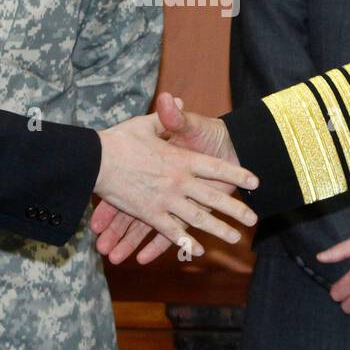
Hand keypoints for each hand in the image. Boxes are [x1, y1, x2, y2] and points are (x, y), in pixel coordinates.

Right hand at [93, 93, 252, 263]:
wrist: (95, 160)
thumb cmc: (120, 139)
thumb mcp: (145, 124)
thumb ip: (166, 117)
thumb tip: (175, 100)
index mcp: (180, 159)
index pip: (215, 168)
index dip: (236, 174)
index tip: (255, 181)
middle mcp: (178, 181)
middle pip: (213, 198)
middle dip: (235, 209)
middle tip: (253, 219)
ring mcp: (165, 200)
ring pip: (198, 219)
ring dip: (218, 229)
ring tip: (235, 238)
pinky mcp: (150, 214)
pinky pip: (172, 232)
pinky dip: (185, 242)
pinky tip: (197, 250)